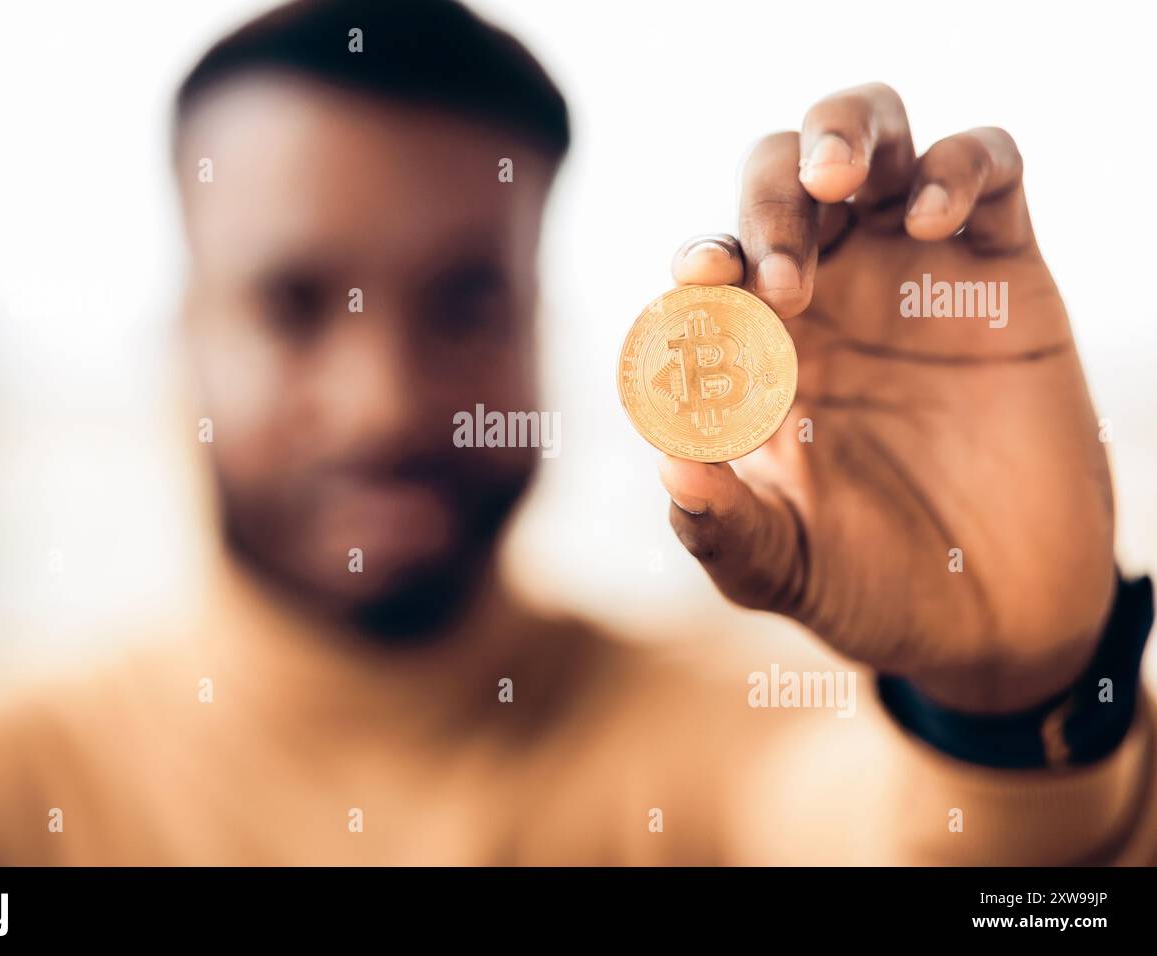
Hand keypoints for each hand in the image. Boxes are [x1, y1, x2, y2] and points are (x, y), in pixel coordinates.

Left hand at [657, 83, 1114, 712]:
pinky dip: (958, 164)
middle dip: (767, 200)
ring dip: (845, 134)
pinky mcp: (1001, 271)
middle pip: (779, 180)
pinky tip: (929, 218)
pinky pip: (986, 167)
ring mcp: (912, 274)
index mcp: (756, 350)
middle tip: (780, 276)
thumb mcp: (781, 568)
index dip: (700, 258)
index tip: (703, 278)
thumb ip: (722, 526)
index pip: (713, 267)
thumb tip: (671, 464)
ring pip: (874, 141)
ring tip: (836, 183)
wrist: (996, 620)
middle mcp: (827, 298)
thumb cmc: (869, 587)